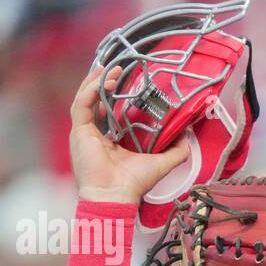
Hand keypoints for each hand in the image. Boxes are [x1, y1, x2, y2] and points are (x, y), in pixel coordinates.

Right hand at [69, 64, 191, 204]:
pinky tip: (106, 81)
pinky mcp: (78, 132)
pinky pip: (81, 105)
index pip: (108, 113)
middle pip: (94, 102)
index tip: (125, 83)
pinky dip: (91, 91)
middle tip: (116, 69)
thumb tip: (187, 137)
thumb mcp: (162, 163)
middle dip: (103, 83)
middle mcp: (95, 136)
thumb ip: (176, 151)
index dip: (114, 96)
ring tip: (111, 69)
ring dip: (97, 82)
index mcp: (110, 142)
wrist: (116, 196)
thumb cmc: (134, 184)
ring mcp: (84, 134)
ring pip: (85, 99)